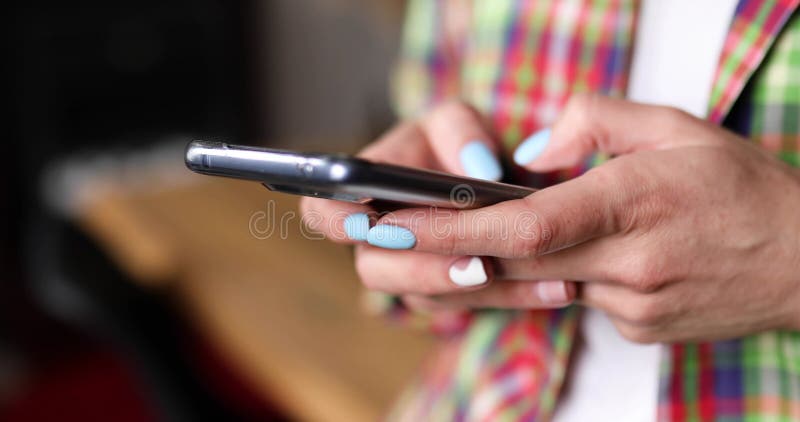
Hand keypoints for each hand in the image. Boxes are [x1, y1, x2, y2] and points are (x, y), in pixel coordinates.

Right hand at [300, 102, 576, 311]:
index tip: (360, 222)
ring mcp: (412, 270)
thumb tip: (478, 167)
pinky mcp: (449, 293)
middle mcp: (380, 238)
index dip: (333, 217)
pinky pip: (468, 307)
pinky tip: (557, 292)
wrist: (492, 179)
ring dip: (480, 292)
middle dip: (425, 268)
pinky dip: (512, 297)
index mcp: (365, 190)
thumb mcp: (457, 121)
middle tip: (477, 264)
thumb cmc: (461, 143)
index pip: (323, 207)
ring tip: (542, 282)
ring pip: (427, 296)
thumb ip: (458, 131)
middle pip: (376, 268)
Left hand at [376, 94, 799, 341]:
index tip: (397, 221)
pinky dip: (559, 275)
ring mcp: (632, 306)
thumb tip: (531, 147)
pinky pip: (578, 298)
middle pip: (514, 264)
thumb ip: (596, 121)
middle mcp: (628, 265)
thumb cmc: (747, 189)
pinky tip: (582, 254)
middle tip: (385, 231)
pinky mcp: (638, 329)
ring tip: (477, 238)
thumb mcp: (678, 127)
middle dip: (444, 251)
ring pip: (541, 284)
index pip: (525, 226)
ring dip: (502, 263)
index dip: (454, 229)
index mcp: (633, 203)